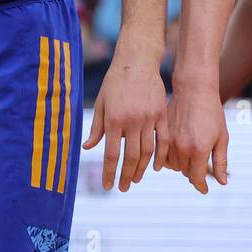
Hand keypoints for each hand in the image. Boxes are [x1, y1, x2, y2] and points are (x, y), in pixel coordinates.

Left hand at [84, 47, 166, 190]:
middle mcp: (132, 121)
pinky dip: (162, 156)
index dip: (109, 172)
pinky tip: (158, 167)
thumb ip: (96, 127)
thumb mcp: (101, 103)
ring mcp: (149, 119)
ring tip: (136, 180)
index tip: (108, 186)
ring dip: (143, 169)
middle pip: (131, 157)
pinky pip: (164, 140)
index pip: (111, 153)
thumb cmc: (114, 83)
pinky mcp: (162, 115)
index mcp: (113, 119)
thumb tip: (87, 147)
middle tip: (123, 188)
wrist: (136, 63)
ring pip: (148, 151)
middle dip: (127, 175)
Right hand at [156, 83, 228, 192]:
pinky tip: (177, 153)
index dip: (201, 187)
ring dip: (181, 166)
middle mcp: (181, 147)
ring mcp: (169, 140)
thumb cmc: (212, 113)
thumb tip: (222, 182)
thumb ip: (221, 161)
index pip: (196, 178)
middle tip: (200, 170)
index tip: (204, 190)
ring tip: (189, 159)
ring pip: (172, 165)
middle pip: (184, 172)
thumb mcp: (222, 137)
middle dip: (193, 173)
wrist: (193, 91)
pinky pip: (162, 154)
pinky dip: (169, 158)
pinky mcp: (161, 133)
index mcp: (198, 149)